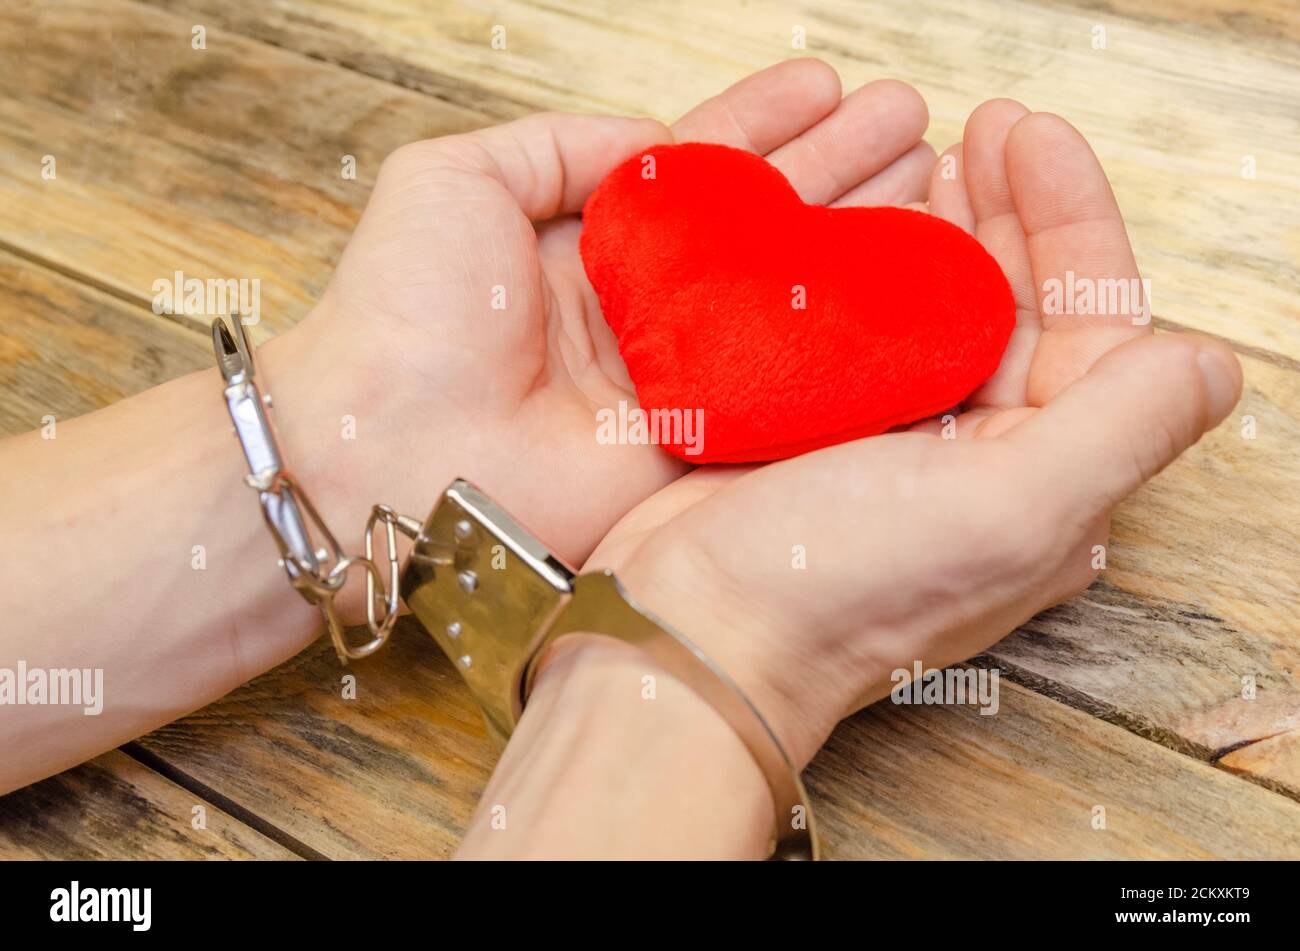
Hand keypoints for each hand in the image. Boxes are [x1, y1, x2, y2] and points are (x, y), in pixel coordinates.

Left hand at [264, 60, 935, 565]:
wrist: (390, 448)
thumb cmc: (402, 312)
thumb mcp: (460, 178)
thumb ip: (560, 146)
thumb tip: (651, 142)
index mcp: (591, 240)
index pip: (700, 166)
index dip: (765, 122)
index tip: (826, 82)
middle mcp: (645, 305)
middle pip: (763, 223)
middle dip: (836, 167)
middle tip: (907, 121)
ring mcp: (678, 373)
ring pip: (792, 294)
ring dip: (859, 236)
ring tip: (929, 176)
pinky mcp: (701, 439)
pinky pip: (791, 382)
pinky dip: (852, 338)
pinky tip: (906, 289)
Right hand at [581, 103, 1243, 765]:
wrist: (691, 632)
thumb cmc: (839, 587)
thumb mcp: (1007, 513)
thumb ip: (1121, 429)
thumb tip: (1208, 360)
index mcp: (1048, 479)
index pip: (1092, 326)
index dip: (1074, 223)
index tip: (1028, 137)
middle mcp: (985, 460)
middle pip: (1019, 308)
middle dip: (1010, 211)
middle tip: (981, 126)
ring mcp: (900, 444)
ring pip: (940, 311)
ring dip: (940, 230)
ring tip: (924, 157)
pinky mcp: (823, 431)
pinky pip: (864, 329)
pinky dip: (865, 270)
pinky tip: (850, 225)